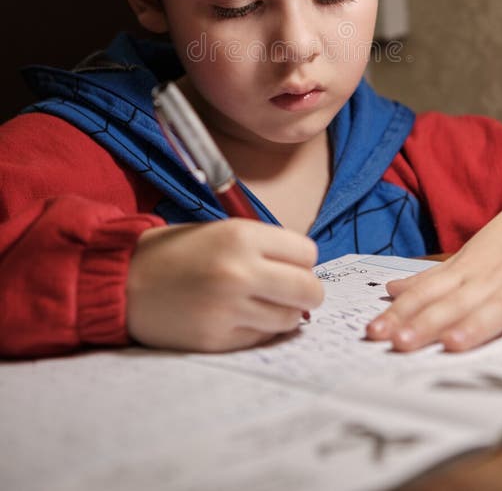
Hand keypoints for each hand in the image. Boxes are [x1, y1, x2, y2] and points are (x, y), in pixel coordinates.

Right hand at [127, 219, 322, 351]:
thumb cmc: (175, 252)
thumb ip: (262, 246)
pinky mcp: (217, 339)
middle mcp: (239, 271)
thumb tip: (305, 271)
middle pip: (309, 289)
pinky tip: (239, 318)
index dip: (301, 261)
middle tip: (291, 292)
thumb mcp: (220, 231)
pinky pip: (262, 337)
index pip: (307, 253)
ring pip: (290, 318)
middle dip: (306, 292)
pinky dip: (259, 330)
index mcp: (241, 236)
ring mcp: (229, 309)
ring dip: (284, 313)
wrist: (123, 281)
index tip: (290, 265)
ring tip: (261, 304)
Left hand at [366, 171, 501, 351]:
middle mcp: (490, 278)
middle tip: (399, 344)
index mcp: (466, 271)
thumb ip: (432, 278)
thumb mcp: (467, 255)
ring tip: (454, 345)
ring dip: (477, 325)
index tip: (374, 332)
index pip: (426, 295)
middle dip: (426, 324)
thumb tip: (391, 289)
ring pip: (499, 307)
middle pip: (454, 304)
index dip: (400, 314)